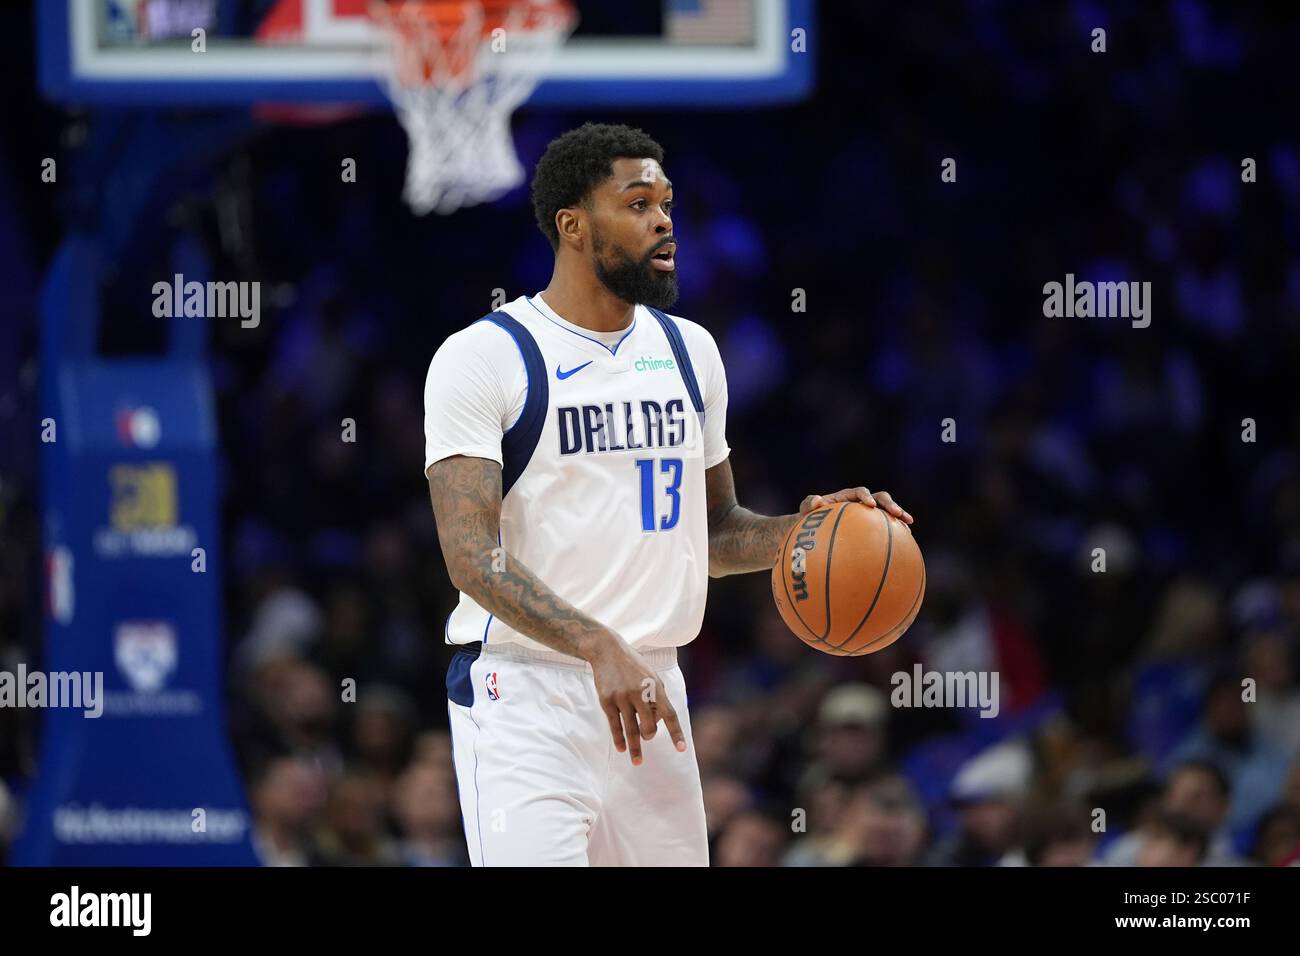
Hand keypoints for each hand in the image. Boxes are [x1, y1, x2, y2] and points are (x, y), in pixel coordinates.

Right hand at [586, 636, 686, 764]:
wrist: (607, 650)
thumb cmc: (633, 666)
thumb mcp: (651, 676)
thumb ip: (657, 698)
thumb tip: (657, 722)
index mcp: (655, 687)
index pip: (669, 714)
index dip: (676, 733)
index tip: (681, 748)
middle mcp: (640, 692)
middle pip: (649, 726)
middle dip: (649, 735)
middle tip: (646, 735)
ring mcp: (622, 697)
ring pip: (631, 730)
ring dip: (635, 748)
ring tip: (638, 762)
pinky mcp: (607, 701)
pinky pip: (615, 726)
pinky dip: (619, 740)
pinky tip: (622, 749)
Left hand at [799, 486, 912, 523]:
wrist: (815, 530)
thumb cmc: (809, 519)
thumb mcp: (805, 510)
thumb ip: (808, 503)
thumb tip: (816, 500)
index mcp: (848, 496)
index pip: (860, 491)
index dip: (866, 496)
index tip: (870, 504)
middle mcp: (861, 503)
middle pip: (881, 499)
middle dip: (890, 505)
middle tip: (898, 514)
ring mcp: (869, 515)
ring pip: (887, 513)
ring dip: (899, 517)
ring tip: (909, 525)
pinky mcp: (873, 527)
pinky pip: (886, 529)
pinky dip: (895, 534)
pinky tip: (904, 545)